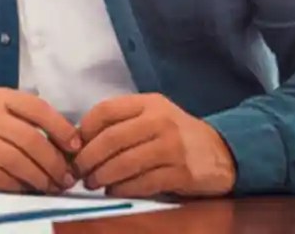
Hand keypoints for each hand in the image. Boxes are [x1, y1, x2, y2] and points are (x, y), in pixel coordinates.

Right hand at [0, 88, 80, 193]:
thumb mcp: (0, 110)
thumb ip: (29, 121)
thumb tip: (68, 146)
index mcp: (0, 97)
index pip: (37, 108)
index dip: (61, 128)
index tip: (75, 147)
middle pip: (29, 138)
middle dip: (52, 162)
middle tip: (65, 177)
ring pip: (14, 159)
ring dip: (37, 177)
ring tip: (49, 186)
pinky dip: (16, 185)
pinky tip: (26, 188)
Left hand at [74, 93, 235, 197]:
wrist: (220, 151)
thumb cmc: (175, 134)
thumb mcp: (151, 115)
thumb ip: (121, 122)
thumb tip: (79, 139)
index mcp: (149, 103)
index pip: (106, 110)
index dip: (84, 129)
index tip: (73, 145)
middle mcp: (160, 121)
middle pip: (111, 139)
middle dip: (88, 158)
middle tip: (78, 171)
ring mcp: (172, 147)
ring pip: (125, 163)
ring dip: (102, 176)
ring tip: (92, 183)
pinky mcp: (181, 172)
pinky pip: (143, 183)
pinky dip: (123, 189)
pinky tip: (114, 191)